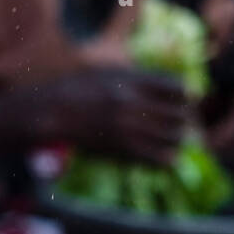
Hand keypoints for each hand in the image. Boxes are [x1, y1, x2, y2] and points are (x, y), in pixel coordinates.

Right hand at [34, 67, 191, 165]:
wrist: (50, 111)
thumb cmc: (76, 89)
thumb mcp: (109, 72)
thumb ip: (136, 78)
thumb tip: (162, 87)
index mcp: (133, 80)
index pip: (178, 88)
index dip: (183, 97)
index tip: (179, 103)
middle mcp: (134, 102)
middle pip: (179, 114)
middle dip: (180, 121)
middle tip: (176, 126)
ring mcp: (128, 126)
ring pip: (172, 137)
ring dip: (174, 142)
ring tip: (169, 144)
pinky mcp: (121, 149)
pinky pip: (158, 158)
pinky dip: (165, 160)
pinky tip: (164, 160)